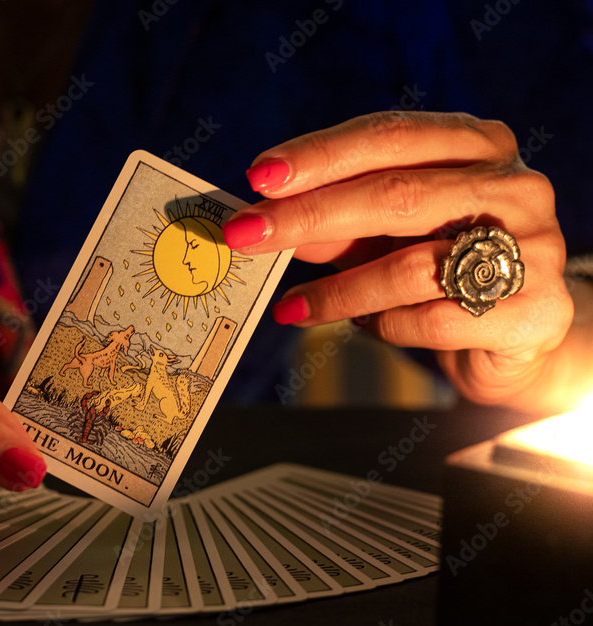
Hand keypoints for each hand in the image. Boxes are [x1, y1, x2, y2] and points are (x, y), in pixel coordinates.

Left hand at [223, 111, 572, 408]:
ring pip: (410, 265)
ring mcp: (532, 249)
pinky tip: (360, 326)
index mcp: (480, 144)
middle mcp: (515, 186)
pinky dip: (382, 324)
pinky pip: (432, 320)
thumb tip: (264, 220)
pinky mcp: (533, 313)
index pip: (390, 135)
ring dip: (336, 289)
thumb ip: (335, 221)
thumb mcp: (385, 232)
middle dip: (308, 216)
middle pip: (394, 194)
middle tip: (247, 234)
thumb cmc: (441, 264)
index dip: (320, 155)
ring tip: (292, 304)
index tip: (260, 176)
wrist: (517, 334)